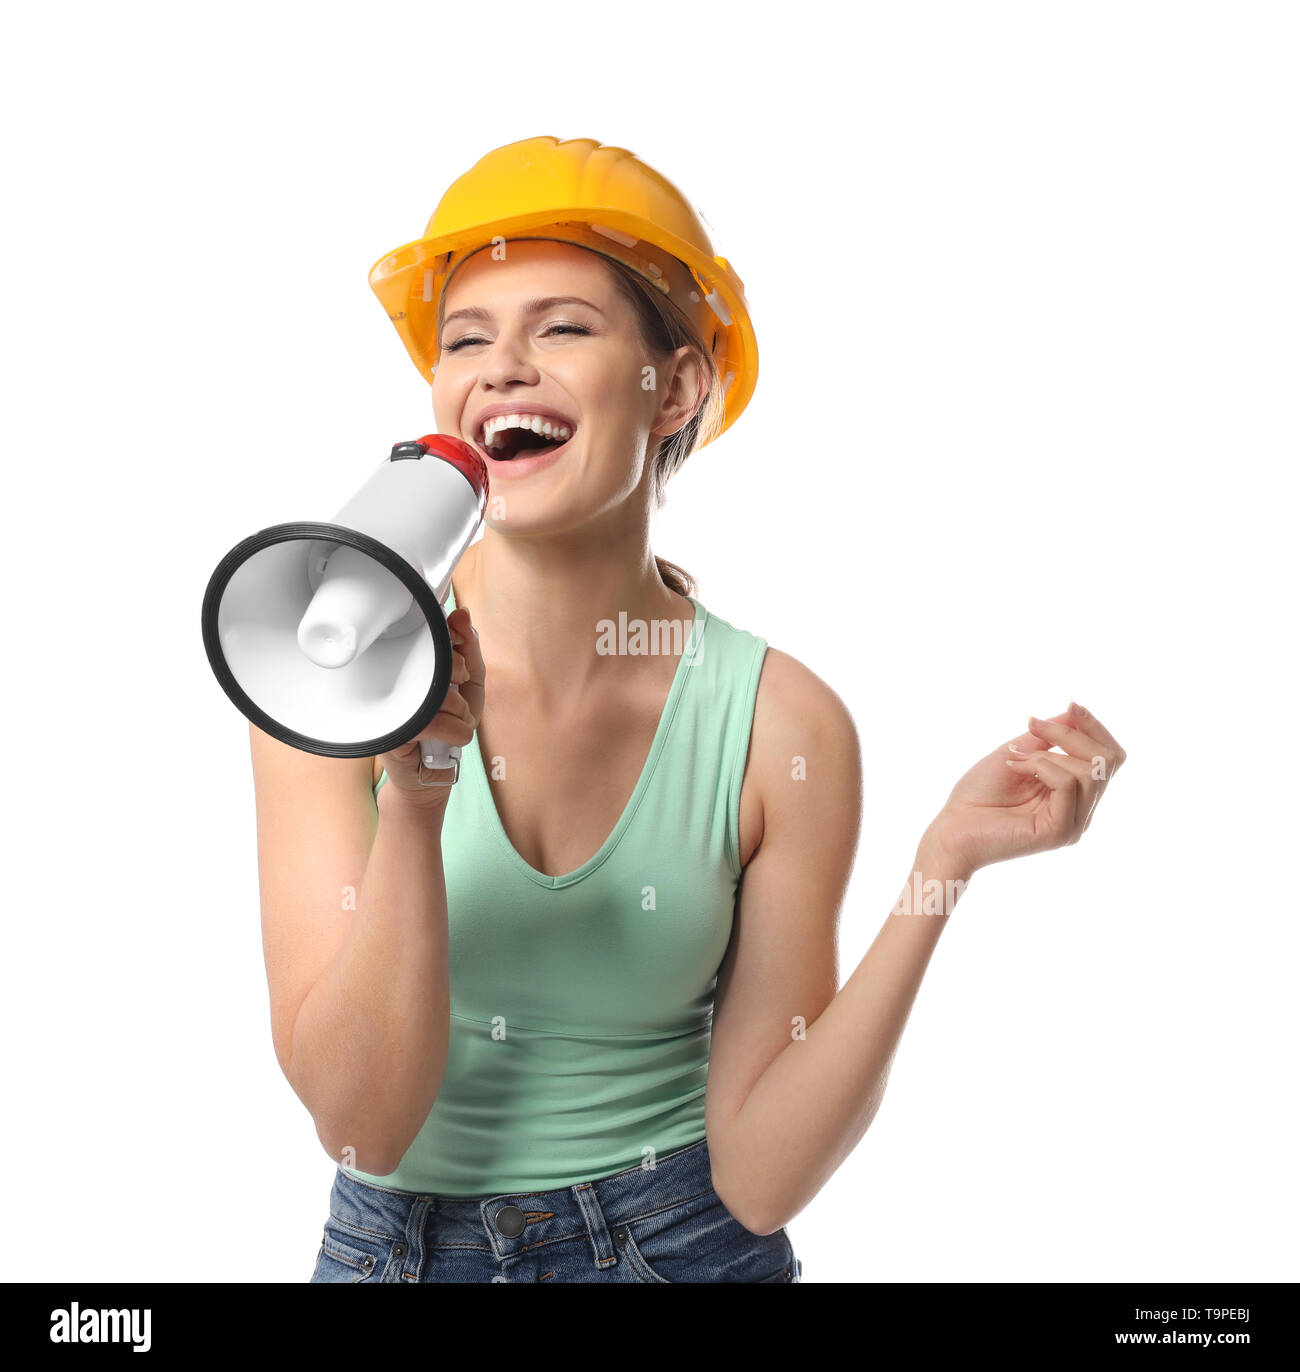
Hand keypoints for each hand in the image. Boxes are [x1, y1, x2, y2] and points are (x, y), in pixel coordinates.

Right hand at [376, 606, 484, 809]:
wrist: (429, 775)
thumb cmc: (446, 728)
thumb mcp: (470, 688)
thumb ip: (471, 653)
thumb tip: (462, 615)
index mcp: (411, 662)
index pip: (433, 632)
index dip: (454, 640)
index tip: (462, 664)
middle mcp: (395, 677)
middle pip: (436, 657)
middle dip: (461, 676)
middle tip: (459, 694)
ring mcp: (391, 703)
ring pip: (440, 692)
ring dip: (461, 713)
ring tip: (454, 722)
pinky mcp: (393, 729)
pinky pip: (435, 722)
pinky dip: (457, 732)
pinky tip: (450, 738)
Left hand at [922, 701, 1125, 876]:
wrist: (951, 827)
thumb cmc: (979, 793)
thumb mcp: (1018, 752)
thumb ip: (1049, 737)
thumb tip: (1074, 712)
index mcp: (1076, 793)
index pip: (1110, 757)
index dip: (1095, 727)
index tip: (1071, 704)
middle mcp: (1082, 810)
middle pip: (1107, 761)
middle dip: (1072, 734)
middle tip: (1033, 727)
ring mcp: (1073, 824)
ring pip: (1090, 771)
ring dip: (1049, 753)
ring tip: (1015, 759)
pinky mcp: (1059, 833)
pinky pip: (1068, 784)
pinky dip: (1041, 767)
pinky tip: (1015, 769)